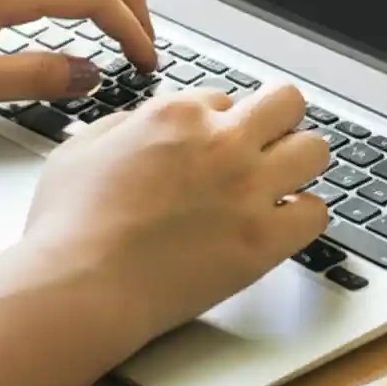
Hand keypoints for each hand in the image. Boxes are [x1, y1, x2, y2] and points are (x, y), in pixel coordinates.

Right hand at [24, 84, 330, 356]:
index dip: (218, 123)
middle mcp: (221, 143)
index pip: (224, 98)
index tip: (212, 146)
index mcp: (177, 113)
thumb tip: (148, 121)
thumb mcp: (81, 147)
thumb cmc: (69, 227)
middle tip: (268, 145)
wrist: (79, 287)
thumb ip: (125, 124)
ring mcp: (248, 190)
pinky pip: (317, 212)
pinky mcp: (264, 239)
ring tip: (283, 183)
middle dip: (278, 120)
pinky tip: (282, 224)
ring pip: (315, 150)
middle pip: (287, 102)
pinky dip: (303, 217)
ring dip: (300, 163)